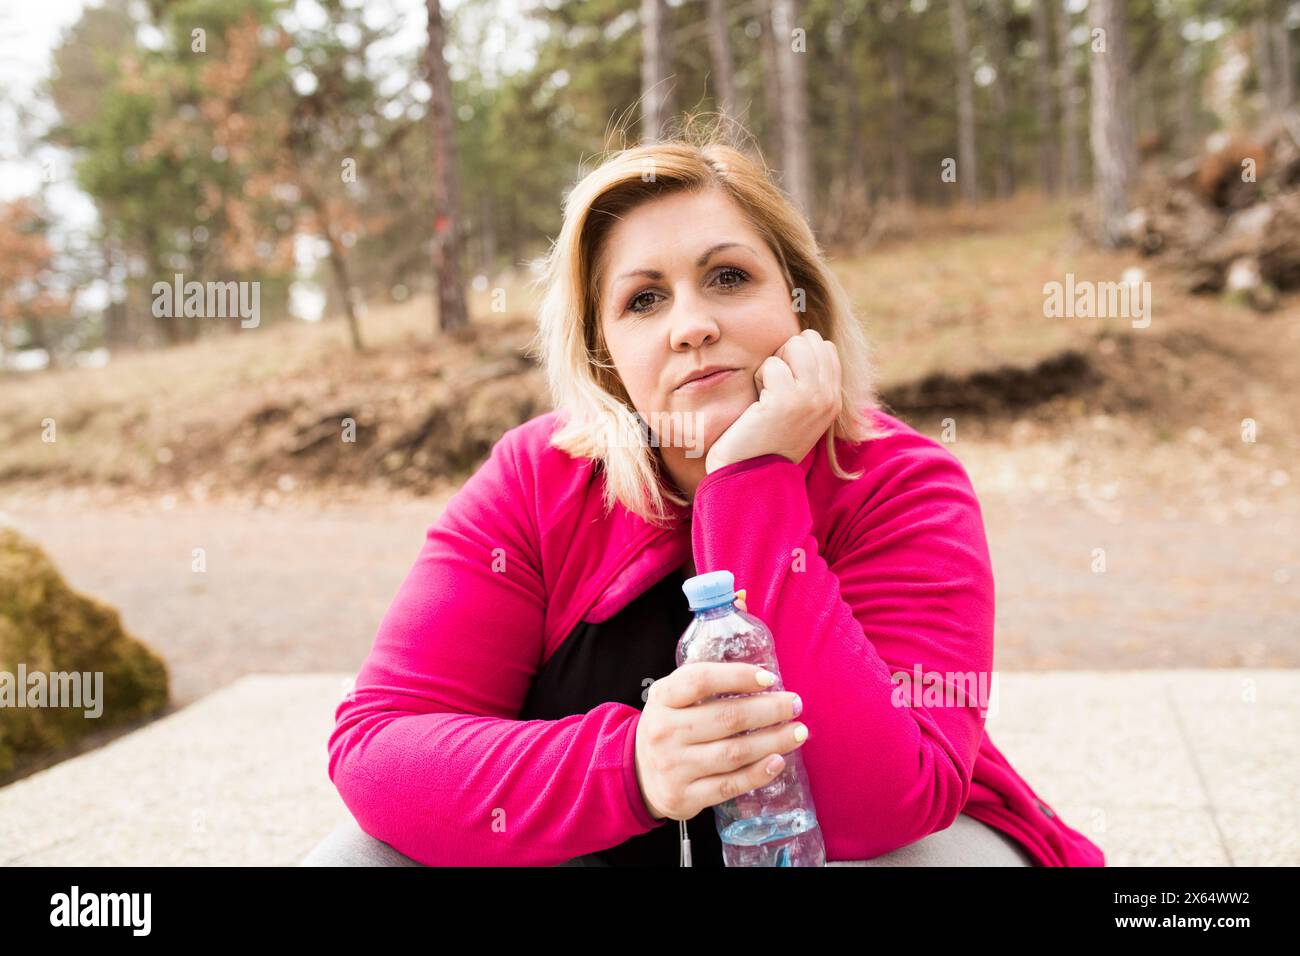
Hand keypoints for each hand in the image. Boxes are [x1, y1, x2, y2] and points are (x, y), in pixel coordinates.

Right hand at [634, 662, 806, 821]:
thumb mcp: (672, 697)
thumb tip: (761, 678)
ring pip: (733, 753)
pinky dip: (758, 773)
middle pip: (726, 718)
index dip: (737, 676)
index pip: (700, 680)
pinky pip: (729, 785)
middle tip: (794, 705)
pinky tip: (778, 761)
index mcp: (662, 698)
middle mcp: (664, 731)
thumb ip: (704, 684)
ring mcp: (673, 766)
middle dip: (769, 710)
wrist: (638, 774)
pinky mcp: (684, 796)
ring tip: (797, 732)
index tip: (769, 679)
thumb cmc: (669, 727)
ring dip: (773, 741)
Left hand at [704, 328, 841, 473]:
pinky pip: (771, 365)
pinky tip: (758, 405)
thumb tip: (805, 338)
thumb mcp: (797, 409)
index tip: (783, 384)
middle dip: (785, 355)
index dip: (797, 354)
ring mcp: (811, 398)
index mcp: (833, 399)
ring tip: (767, 396)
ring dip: (772, 366)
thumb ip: (808, 380)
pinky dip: (758, 379)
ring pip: (793, 346)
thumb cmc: (763, 437)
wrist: (749, 473)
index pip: (825, 347)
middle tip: (773, 389)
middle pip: (809, 340)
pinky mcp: (787, 400)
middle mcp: (829, 398)